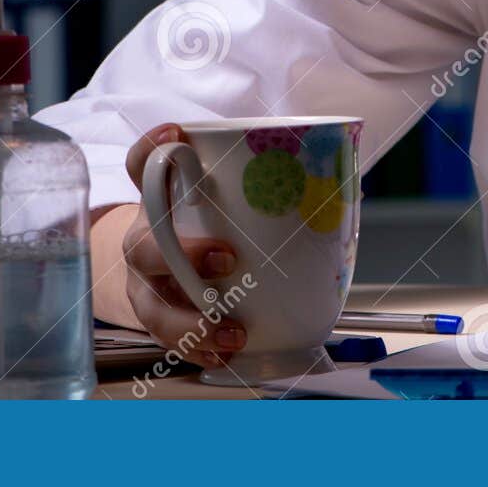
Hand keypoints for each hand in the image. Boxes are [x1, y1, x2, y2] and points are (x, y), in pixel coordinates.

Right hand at [116, 123, 246, 368]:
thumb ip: (268, 182)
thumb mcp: (228, 194)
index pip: (144, 163)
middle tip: (227, 258)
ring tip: (230, 331)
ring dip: (190, 320)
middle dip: (183, 253)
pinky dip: (196, 348)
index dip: (153, 147)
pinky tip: (224, 352)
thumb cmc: (210, 218)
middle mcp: (144, 236)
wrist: (170, 261)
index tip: (175, 134)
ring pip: (151, 303)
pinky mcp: (154, 315)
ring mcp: (145, 282)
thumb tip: (343, 183)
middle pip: (144, 243)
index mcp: (161, 196)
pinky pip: (165, 338)